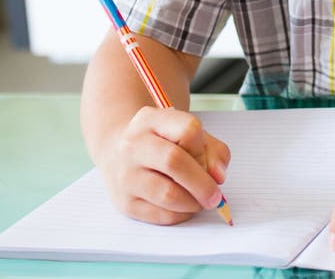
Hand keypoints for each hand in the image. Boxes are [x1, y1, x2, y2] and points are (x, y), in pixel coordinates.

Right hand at [98, 105, 230, 224]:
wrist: (117, 152)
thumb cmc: (161, 142)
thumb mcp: (185, 132)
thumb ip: (212, 149)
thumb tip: (218, 176)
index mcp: (150, 119)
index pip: (188, 130)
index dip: (204, 149)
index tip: (208, 162)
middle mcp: (134, 145)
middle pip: (175, 162)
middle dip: (202, 183)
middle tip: (215, 196)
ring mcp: (126, 175)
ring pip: (168, 194)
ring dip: (192, 202)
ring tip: (198, 200)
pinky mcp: (125, 203)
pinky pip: (161, 215)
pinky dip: (180, 215)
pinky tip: (183, 206)